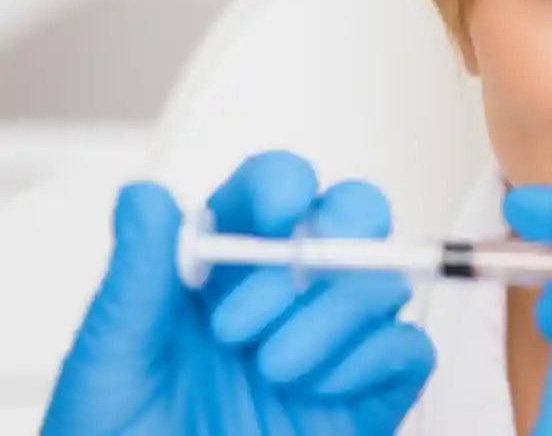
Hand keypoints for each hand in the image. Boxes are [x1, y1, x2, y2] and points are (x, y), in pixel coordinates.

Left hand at [42, 151, 434, 435]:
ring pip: (382, 280)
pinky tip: (314, 389)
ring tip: (272, 363)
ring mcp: (332, 348)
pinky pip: (408, 350)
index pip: (269, 193)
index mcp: (219, 273)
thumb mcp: (111, 366)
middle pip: (352, 216)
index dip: (281, 183)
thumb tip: (144, 196)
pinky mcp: (367, 399)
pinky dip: (370, 358)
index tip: (270, 209)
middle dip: (336, 228)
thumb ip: (137, 281)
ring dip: (333, 310)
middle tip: (294, 269)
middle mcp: (285, 299)